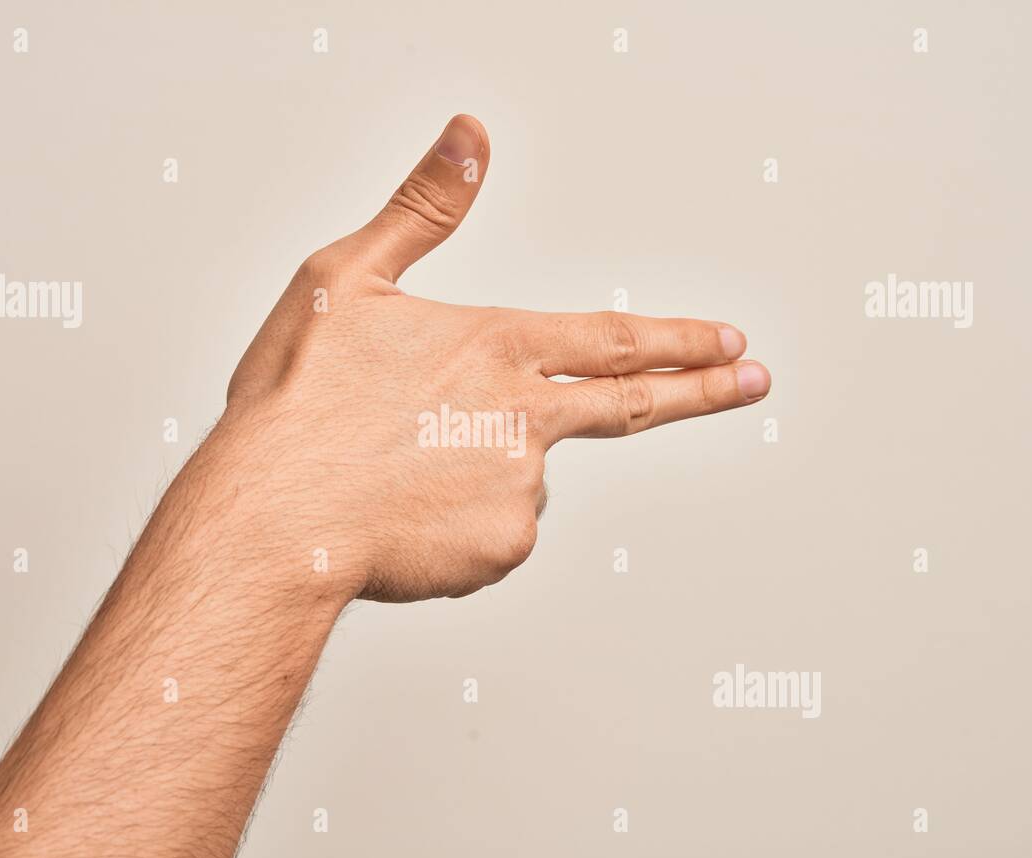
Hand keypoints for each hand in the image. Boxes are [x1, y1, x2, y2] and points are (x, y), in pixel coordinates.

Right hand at [221, 114, 768, 602]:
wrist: (276, 513)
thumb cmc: (301, 398)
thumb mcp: (349, 278)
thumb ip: (423, 208)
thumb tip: (471, 135)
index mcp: (499, 345)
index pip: (614, 339)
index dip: (677, 338)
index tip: (730, 340)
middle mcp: (528, 416)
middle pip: (632, 403)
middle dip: (702, 389)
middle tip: (755, 382)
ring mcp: (521, 486)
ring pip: (517, 475)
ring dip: (476, 470)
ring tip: (393, 473)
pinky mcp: (501, 548)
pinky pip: (489, 532)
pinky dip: (455, 522)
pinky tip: (400, 515)